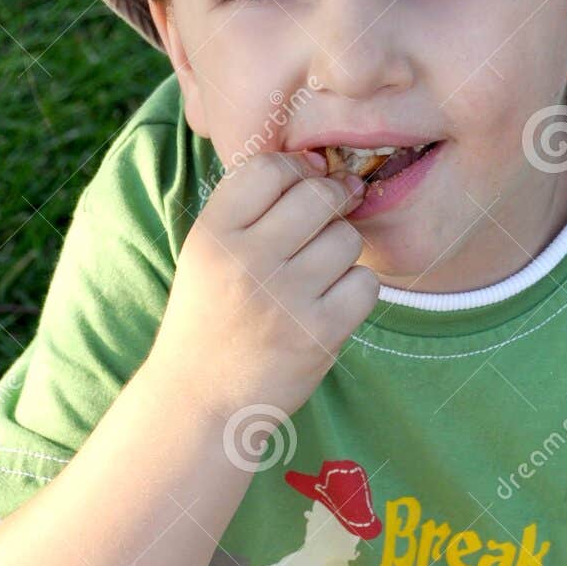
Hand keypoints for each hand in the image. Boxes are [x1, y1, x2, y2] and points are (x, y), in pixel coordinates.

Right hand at [151, 149, 378, 422]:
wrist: (201, 400)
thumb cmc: (212, 318)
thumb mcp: (208, 254)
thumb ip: (253, 209)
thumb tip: (325, 165)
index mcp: (212, 234)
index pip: (269, 168)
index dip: (296, 171)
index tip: (303, 189)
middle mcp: (246, 261)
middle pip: (317, 196)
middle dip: (330, 205)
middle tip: (322, 227)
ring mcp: (285, 298)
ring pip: (347, 239)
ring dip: (341, 253)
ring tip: (315, 277)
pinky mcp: (319, 333)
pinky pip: (365, 283)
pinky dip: (355, 291)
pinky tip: (330, 305)